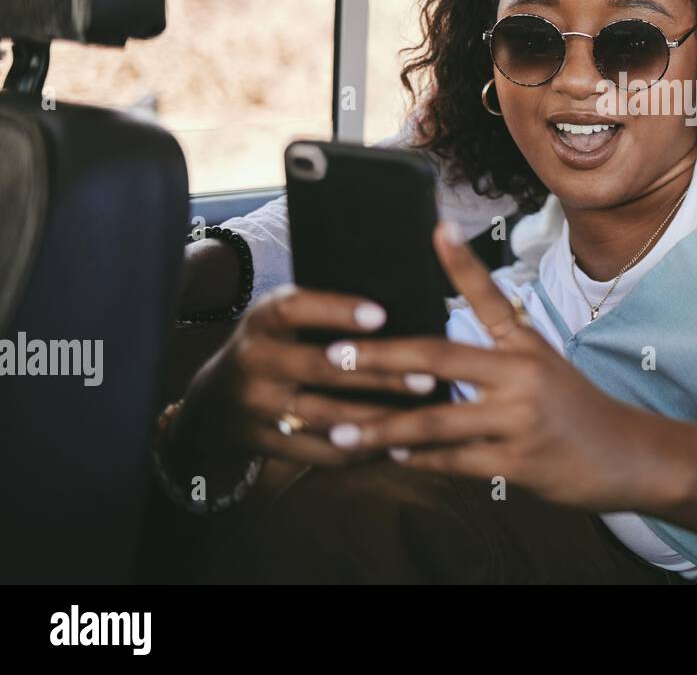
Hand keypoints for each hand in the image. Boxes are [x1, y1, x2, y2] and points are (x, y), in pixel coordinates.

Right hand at [171, 286, 425, 471]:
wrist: (213, 404)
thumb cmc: (273, 346)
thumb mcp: (280, 319)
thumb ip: (321, 310)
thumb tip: (398, 300)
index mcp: (262, 321)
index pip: (294, 308)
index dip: (336, 310)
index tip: (381, 314)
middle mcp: (255, 362)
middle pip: (321, 368)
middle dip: (378, 375)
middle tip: (426, 377)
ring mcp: (257, 408)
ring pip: (326, 416)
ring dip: (377, 418)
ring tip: (420, 416)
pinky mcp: (265, 444)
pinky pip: (320, 453)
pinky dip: (361, 451)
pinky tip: (396, 444)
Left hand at [323, 221, 662, 511]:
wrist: (627, 455)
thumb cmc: (576, 408)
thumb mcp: (544, 365)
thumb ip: (496, 353)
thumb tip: (435, 354)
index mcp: (526, 344)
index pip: (489, 295)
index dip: (463, 261)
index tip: (437, 227)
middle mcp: (522, 374)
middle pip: (439, 358)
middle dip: (380, 358)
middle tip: (334, 355)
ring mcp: (519, 419)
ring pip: (436, 421)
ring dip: (383, 429)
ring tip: (341, 433)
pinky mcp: (517, 462)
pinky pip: (454, 461)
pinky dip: (419, 460)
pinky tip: (392, 457)